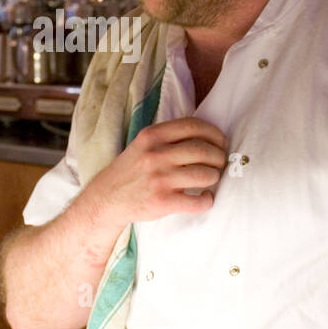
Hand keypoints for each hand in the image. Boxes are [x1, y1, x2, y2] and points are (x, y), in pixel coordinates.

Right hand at [79, 117, 226, 236]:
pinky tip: (204, 198)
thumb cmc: (131, 170)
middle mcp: (156, 155)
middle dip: (219, 157)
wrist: (106, 199)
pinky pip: (198, 201)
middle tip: (220, 163)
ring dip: (215, 177)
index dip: (214, 133)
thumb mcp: (143, 144)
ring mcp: (159, 179)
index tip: (220, 142)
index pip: (194, 126)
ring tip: (211, 180)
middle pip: (204, 150)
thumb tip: (209, 137)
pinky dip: (208, 200)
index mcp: (152, 136)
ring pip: (205, 174)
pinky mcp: (162, 202)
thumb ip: (169, 137)